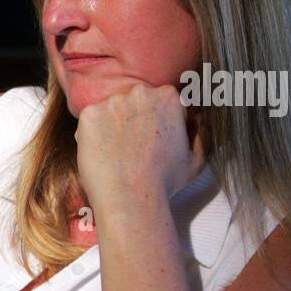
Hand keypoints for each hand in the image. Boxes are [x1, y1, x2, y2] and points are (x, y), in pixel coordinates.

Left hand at [73, 82, 205, 219]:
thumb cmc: (164, 182)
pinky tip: (101, 152)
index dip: (155, 120)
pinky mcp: (89, 114)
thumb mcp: (196, 158)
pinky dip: (92, 133)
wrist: (129, 197)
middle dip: (132, 119)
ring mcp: (112, 102)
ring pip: (110, 110)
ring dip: (111, 125)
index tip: (151, 138)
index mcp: (169, 97)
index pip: (160, 100)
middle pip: (134, 101)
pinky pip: (89, 120)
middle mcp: (141, 93)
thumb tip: (199, 118)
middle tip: (131, 147)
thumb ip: (201, 132)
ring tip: (116, 153)